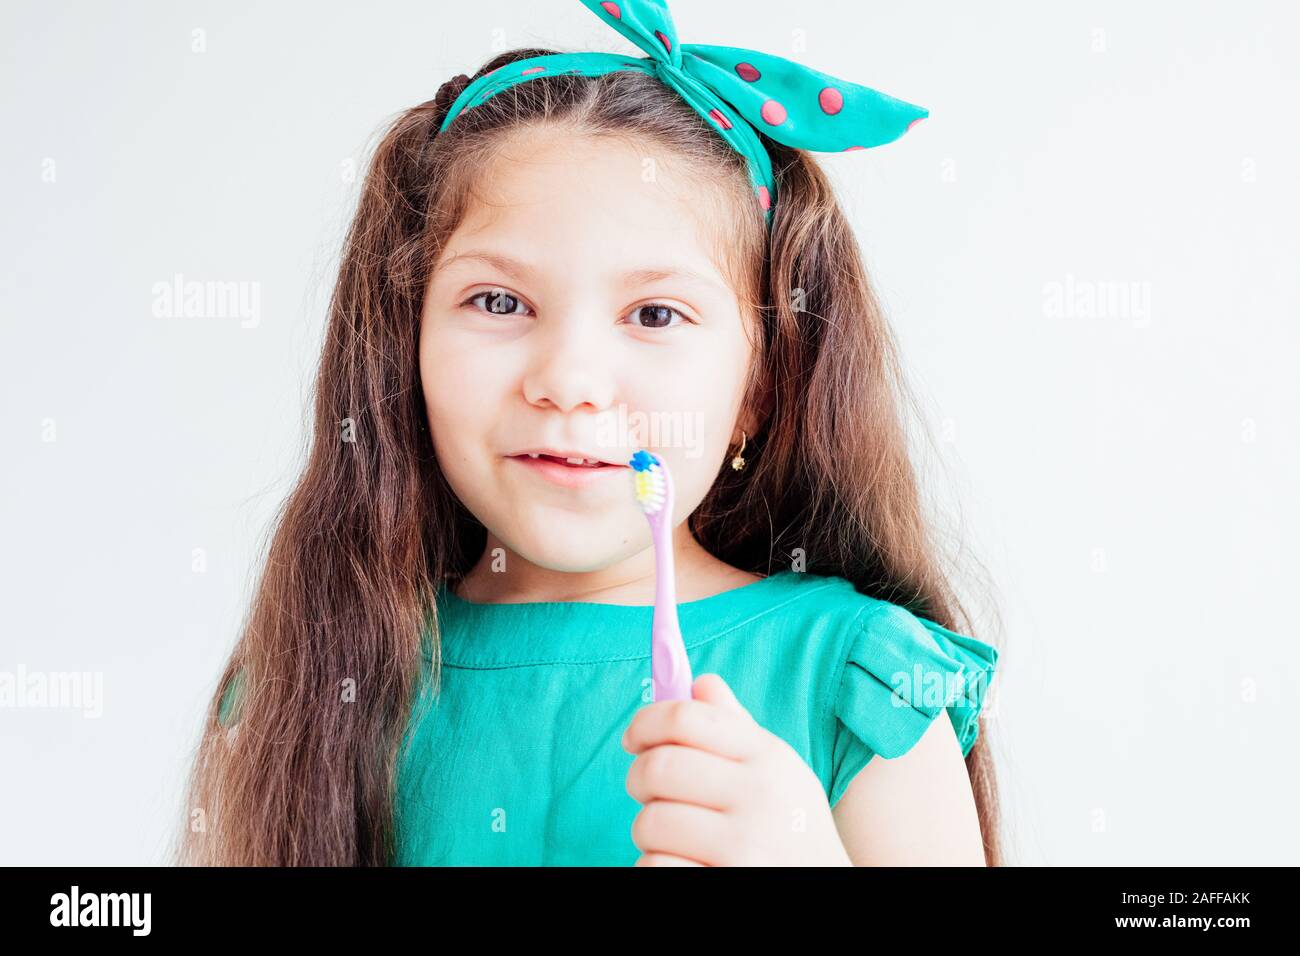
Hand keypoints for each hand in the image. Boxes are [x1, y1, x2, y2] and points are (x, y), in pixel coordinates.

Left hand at [621, 673, 852, 865]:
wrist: (829, 889)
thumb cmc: (790, 828)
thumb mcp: (778, 772)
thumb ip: (737, 728)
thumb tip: (699, 681)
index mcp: (769, 757)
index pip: (687, 717)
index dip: (645, 722)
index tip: (633, 740)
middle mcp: (761, 796)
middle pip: (659, 767)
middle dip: (638, 780)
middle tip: (646, 793)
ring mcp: (746, 845)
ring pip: (649, 822)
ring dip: (648, 832)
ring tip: (674, 838)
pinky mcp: (728, 882)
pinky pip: (654, 866)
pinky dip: (655, 867)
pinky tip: (684, 865)